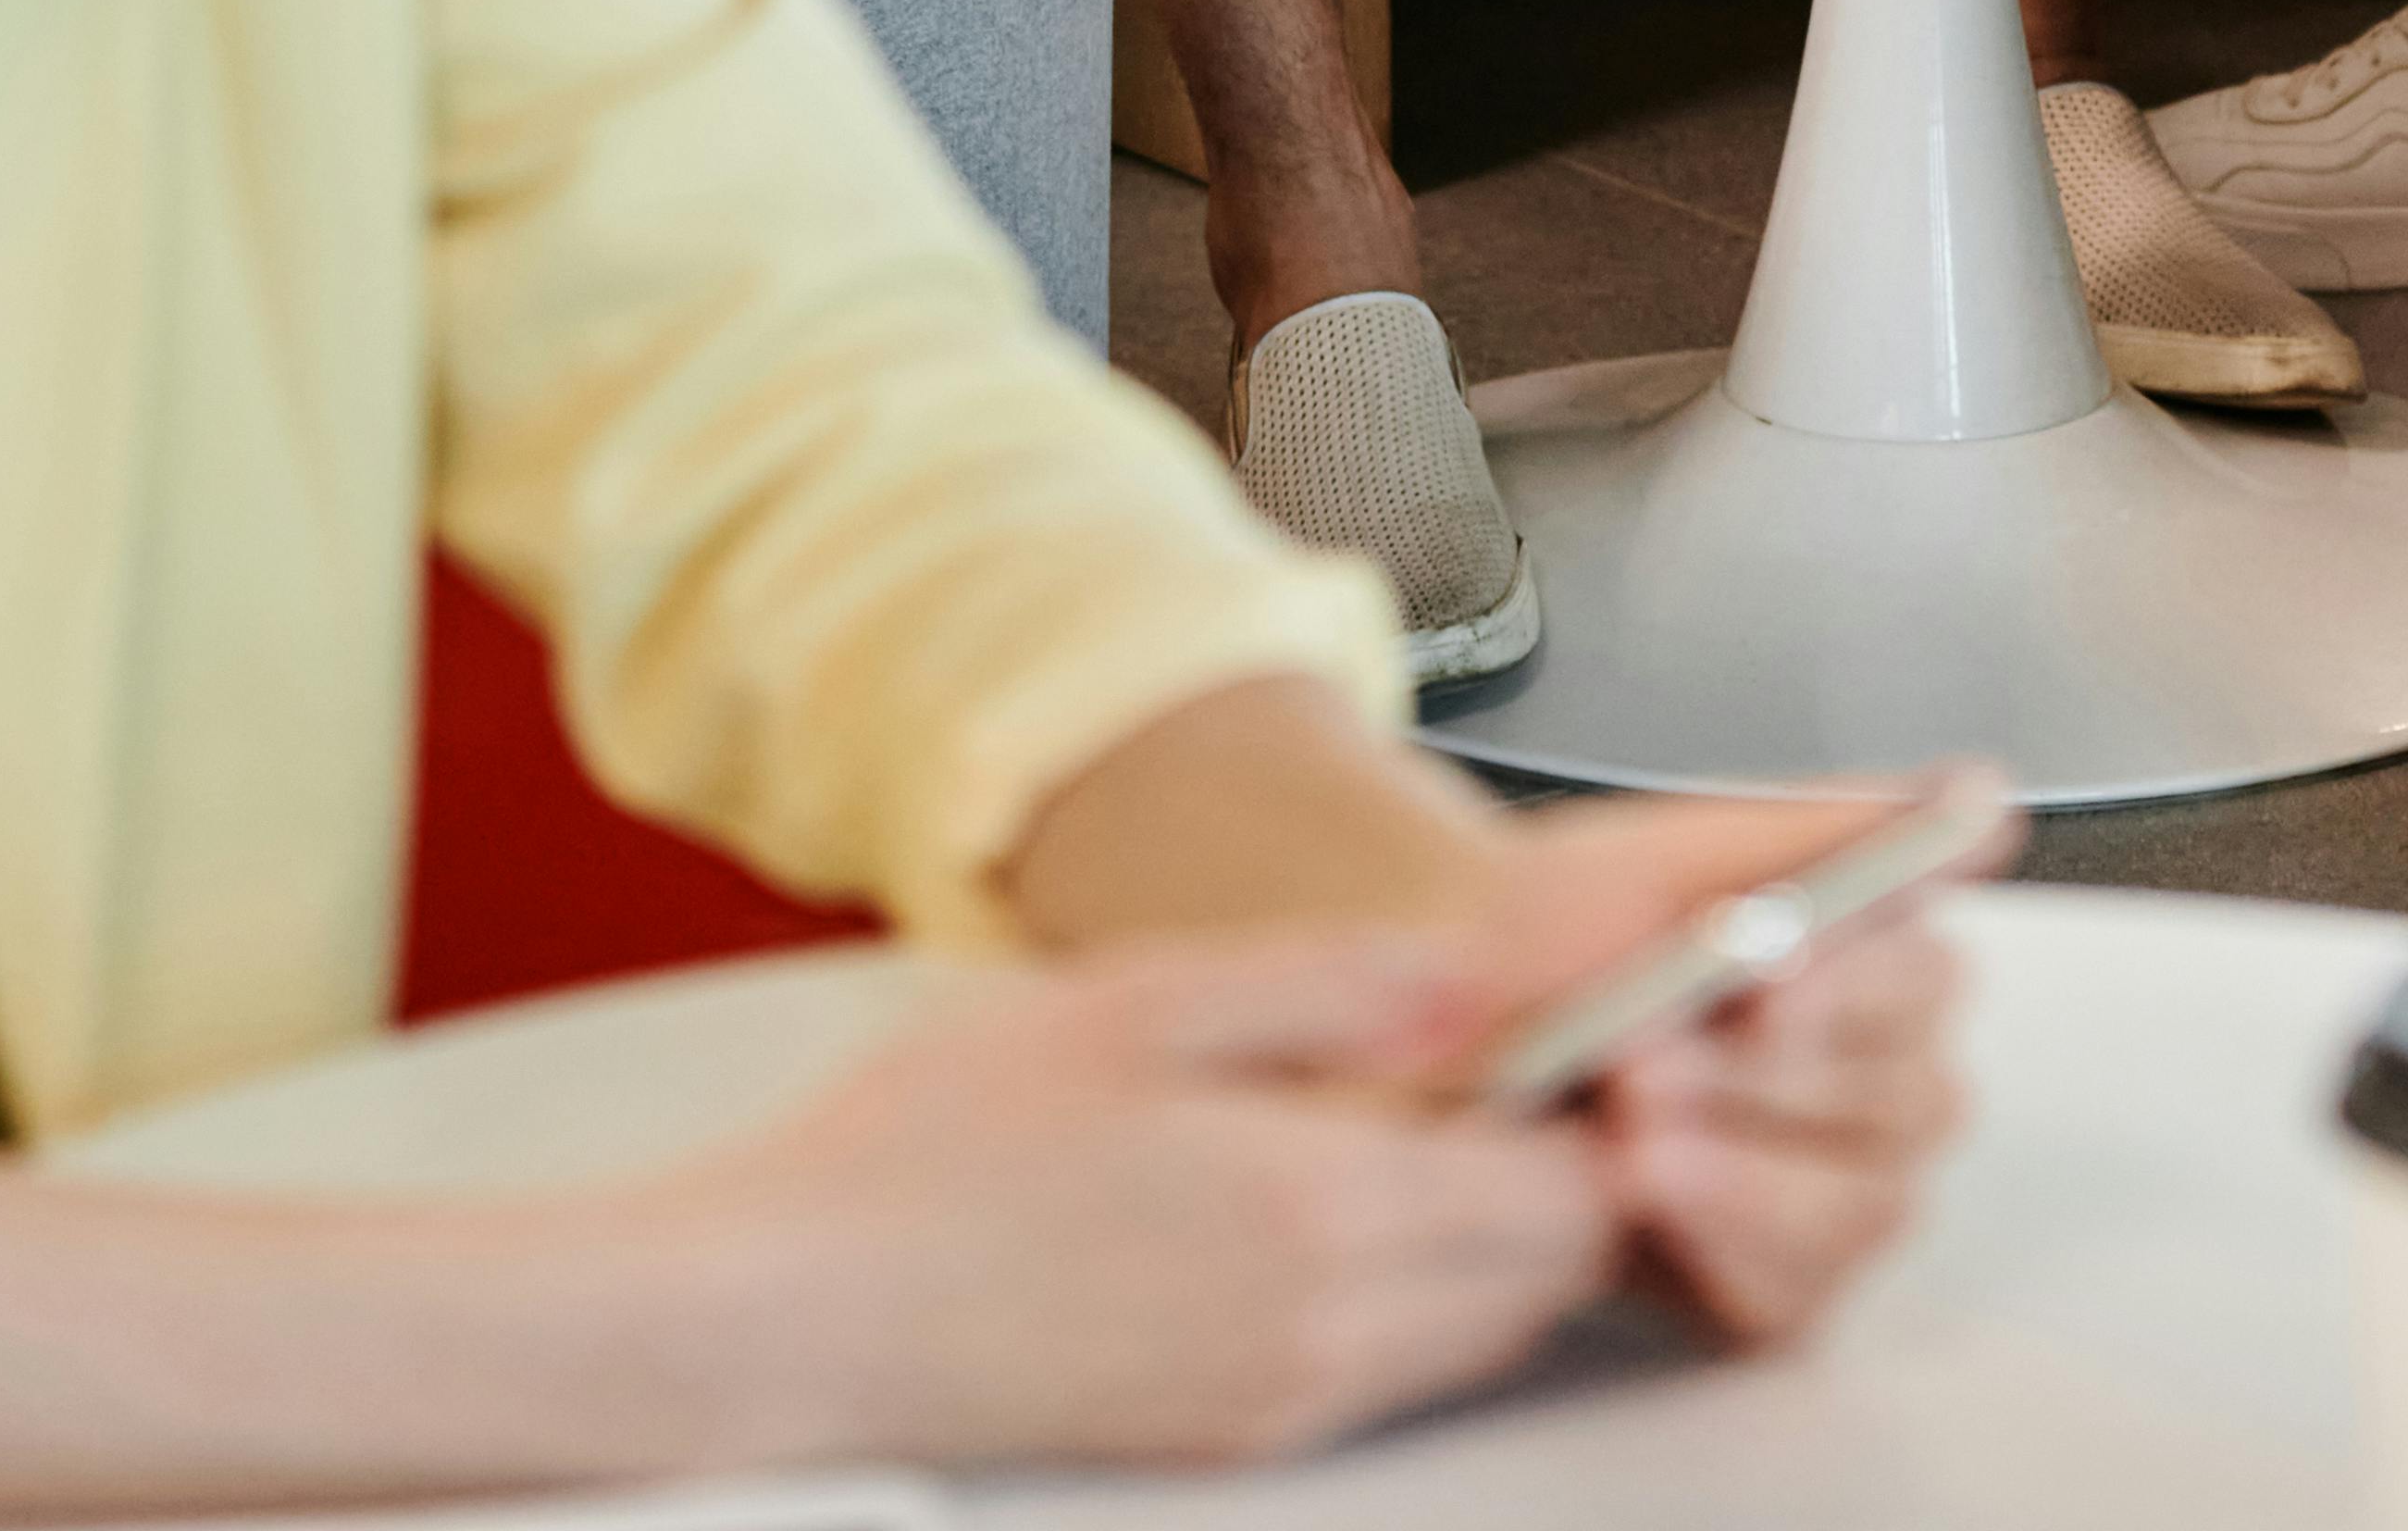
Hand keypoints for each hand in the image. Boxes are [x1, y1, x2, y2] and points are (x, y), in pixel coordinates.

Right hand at [672, 927, 1620, 1470]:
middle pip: (1547, 1271)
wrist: (802, 1312)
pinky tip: (1348, 1200)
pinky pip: (1396, 1369)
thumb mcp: (1139, 1000)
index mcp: (1316, 1206)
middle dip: (1575, 1173)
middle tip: (1533, 1062)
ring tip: (1441, 1120)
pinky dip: (1426, 1293)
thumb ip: (1329, 985)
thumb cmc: (940, 1144)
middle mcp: (1324, 1328)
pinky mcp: (1231, 1433)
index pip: (1566, 1186)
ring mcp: (1280, 1396)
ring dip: (1502, 1237)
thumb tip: (1476, 974)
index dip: (1606, 1102)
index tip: (1596, 1025)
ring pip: (1483, 1329)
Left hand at [1439, 787, 1989, 1345]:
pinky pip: (1805, 1284)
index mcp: (1870, 930)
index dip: (1862, 957)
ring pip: (1869, 1186)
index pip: (1932, 935)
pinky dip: (1724, 1240)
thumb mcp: (1655, 859)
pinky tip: (1653, 1202)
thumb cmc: (1553, 951)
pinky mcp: (1795, 1285)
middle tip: (1658, 1048)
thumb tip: (1979, 789)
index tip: (1767, 959)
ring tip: (1633, 1130)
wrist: (1441, 1070)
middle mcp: (1885, 1053)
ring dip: (1746, 1158)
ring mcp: (1853, 1177)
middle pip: (1909, 1066)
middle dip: (1777, 1061)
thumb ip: (1813, 826)